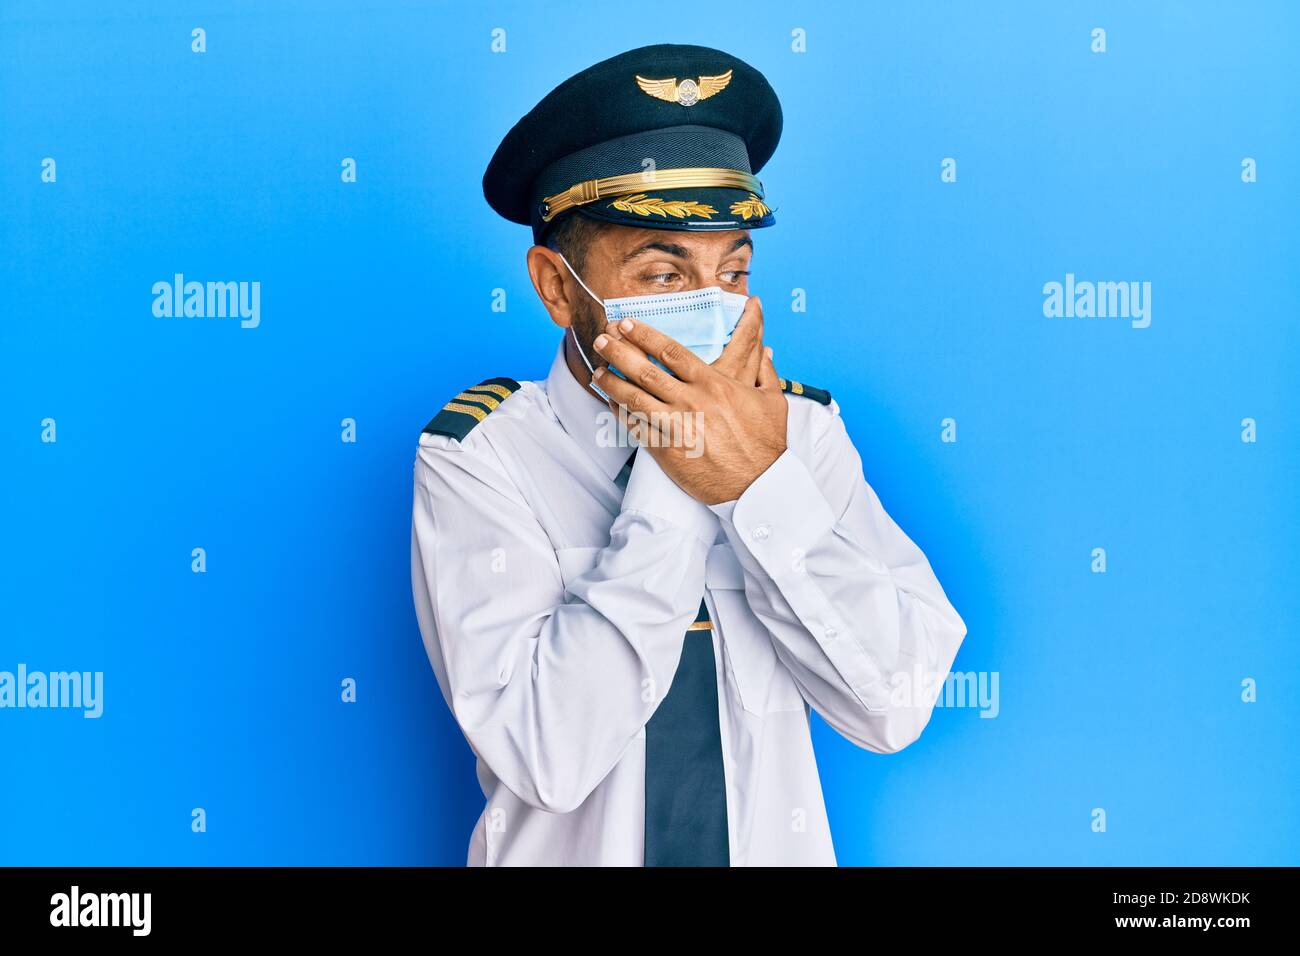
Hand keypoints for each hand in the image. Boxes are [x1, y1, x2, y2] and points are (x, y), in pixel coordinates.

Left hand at [591, 301, 787, 504]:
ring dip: (612, 383)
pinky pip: (636, 428)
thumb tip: (767, 350)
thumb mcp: (772, 400)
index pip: (670, 351)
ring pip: (634, 399)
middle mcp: (691, 402)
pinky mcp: (668, 452)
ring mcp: (677, 427)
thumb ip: (765, 372)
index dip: (643, 335)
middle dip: (618, 352)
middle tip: (601, 339)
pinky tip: (610, 404)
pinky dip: (620, 414)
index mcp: (713, 384)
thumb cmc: (766, 444)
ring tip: (597, 371)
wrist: (758, 485)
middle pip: (645, 371)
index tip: (626, 324)